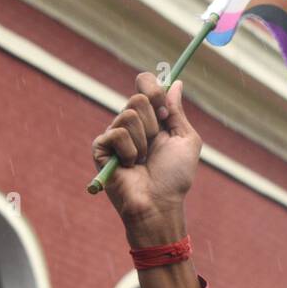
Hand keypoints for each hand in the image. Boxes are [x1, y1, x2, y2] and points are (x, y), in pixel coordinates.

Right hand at [92, 73, 201, 246]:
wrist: (159, 204)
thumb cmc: (175, 178)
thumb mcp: (186, 140)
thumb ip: (177, 111)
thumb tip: (175, 83)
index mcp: (151, 118)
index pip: (145, 83)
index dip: (154, 90)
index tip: (165, 112)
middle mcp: (132, 124)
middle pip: (138, 96)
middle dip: (153, 123)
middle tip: (155, 144)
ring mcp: (114, 135)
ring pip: (128, 114)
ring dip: (143, 141)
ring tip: (143, 160)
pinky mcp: (101, 148)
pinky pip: (117, 133)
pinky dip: (129, 151)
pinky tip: (130, 167)